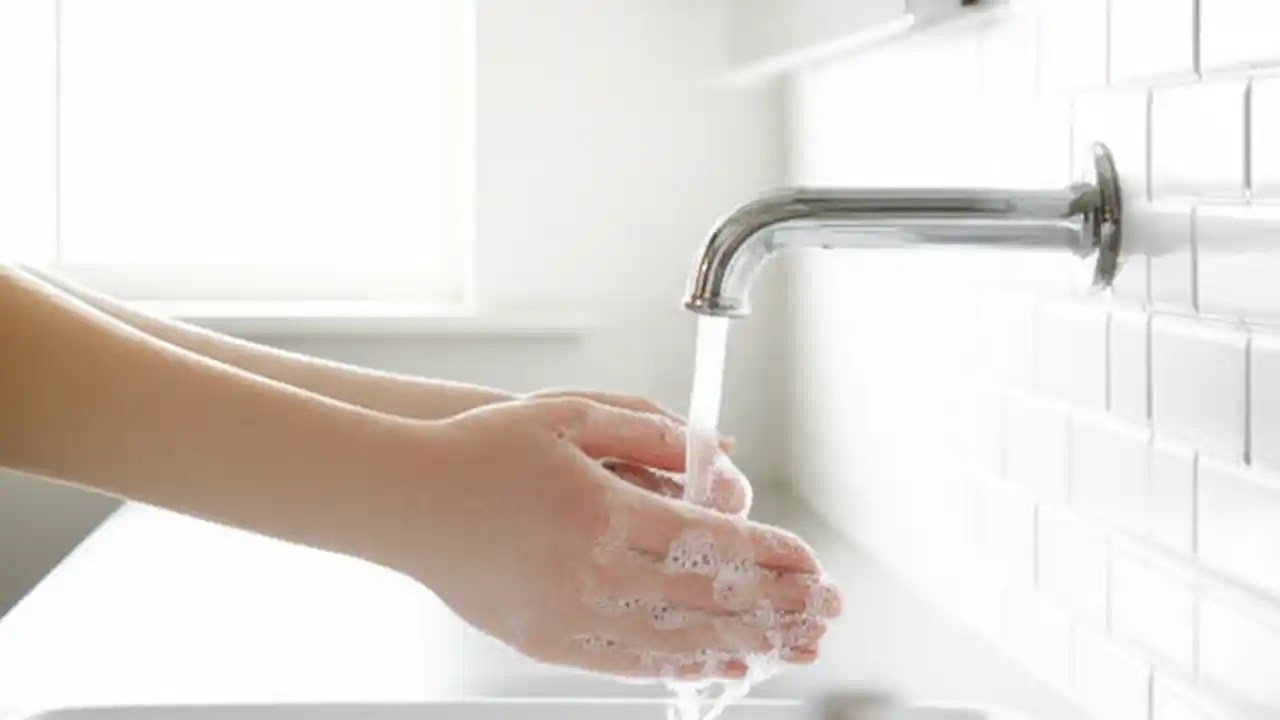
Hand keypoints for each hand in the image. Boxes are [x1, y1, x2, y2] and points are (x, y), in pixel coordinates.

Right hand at [392, 398, 839, 679]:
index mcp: (605, 512)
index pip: (713, 544)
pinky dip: (681, 665)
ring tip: (789, 648)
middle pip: (708, 601)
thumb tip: (717, 452)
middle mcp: (593, 573)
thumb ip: (649, 431)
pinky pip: (629, 663)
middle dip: (776, 608)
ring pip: (677, 642)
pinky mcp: (546, 642)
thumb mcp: (569, 415)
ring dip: (742, 645)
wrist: (404, 500)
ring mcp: (569, 616)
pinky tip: (718, 664)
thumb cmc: (483, 450)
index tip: (812, 566)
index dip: (771, 558)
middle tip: (824, 613)